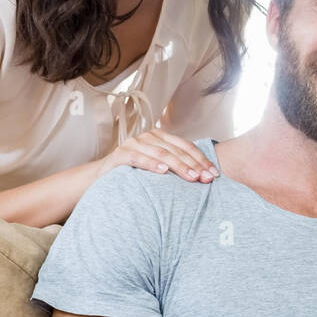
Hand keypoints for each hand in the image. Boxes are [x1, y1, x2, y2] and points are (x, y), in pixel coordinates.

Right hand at [95, 127, 218, 182]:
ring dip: (178, 166)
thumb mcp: (159, 168)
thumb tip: (205, 178)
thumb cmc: (136, 175)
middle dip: (194, 165)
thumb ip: (177, 167)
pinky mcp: (120, 154)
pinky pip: (138, 158)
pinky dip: (152, 164)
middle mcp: (148, 137)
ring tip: (192, 177)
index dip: (201, 160)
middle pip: (176, 151)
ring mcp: (134, 143)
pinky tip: (163, 172)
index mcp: (161, 137)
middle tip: (206, 179)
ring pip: (161, 153)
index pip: (186, 147)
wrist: (102, 178)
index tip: (214, 174)